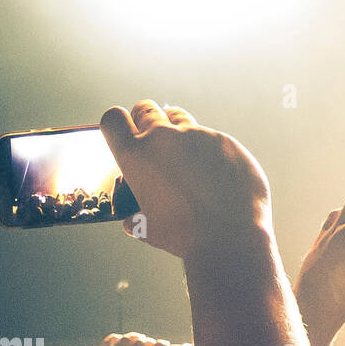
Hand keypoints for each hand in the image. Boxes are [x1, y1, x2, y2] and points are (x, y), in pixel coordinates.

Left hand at [81, 333, 166, 345]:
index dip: (161, 344)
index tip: (165, 343)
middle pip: (141, 341)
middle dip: (149, 341)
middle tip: (151, 344)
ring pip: (126, 338)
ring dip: (135, 337)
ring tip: (138, 339)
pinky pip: (109, 341)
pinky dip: (116, 338)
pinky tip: (120, 340)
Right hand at [99, 101, 271, 259]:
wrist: (231, 234)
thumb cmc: (185, 235)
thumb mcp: (147, 228)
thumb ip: (136, 217)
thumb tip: (132, 221)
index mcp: (136, 155)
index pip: (113, 119)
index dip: (118, 125)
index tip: (126, 133)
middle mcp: (164, 137)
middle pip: (146, 109)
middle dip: (145, 119)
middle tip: (152, 136)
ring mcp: (198, 135)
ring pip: (181, 119)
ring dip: (178, 131)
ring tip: (185, 156)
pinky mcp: (226, 141)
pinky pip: (212, 138)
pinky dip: (209, 151)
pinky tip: (218, 175)